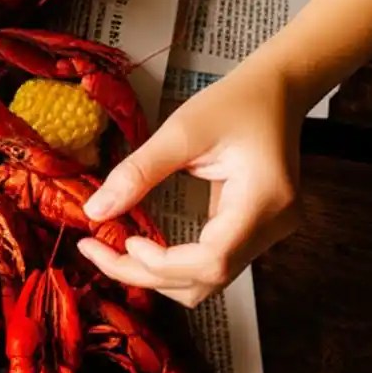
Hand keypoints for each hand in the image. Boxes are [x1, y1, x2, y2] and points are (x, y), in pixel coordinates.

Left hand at [77, 64, 304, 306]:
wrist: (276, 91)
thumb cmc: (235, 102)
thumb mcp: (181, 130)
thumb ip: (138, 172)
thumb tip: (95, 211)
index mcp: (263, 201)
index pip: (212, 261)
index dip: (162, 264)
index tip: (124, 241)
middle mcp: (272, 227)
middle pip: (206, 280)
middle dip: (145, 274)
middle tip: (95, 251)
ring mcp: (267, 234)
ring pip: (208, 281)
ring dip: (156, 275)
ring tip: (110, 250)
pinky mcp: (253, 232)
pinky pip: (210, 263)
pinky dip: (172, 263)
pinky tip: (139, 245)